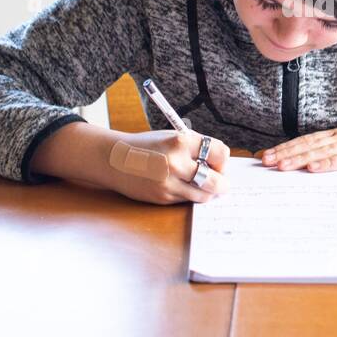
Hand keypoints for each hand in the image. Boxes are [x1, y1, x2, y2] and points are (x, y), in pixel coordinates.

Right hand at [107, 129, 230, 203]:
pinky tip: (179, 184)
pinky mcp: (163, 197)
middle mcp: (176, 163)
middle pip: (217, 181)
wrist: (114, 158)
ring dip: (207, 191)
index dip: (222, 160)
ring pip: (204, 195)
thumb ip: (196, 147)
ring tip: (199, 182)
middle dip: (222, 182)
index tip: (217, 162)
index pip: (220, 153)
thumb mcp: (173, 137)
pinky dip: (189, 194)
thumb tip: (222, 163)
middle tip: (219, 179)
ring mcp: (169, 183)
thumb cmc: (147, 146)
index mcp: (181, 141)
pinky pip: (187, 200)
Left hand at [258, 108, 336, 171]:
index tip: (269, 154)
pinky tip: (313, 169)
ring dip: (298, 158)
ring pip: (321, 151)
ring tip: (279, 165)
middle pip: (309, 144)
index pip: (309, 140)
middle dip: (285, 152)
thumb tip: (332, 163)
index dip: (288, 146)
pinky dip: (327, 164)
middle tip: (263, 161)